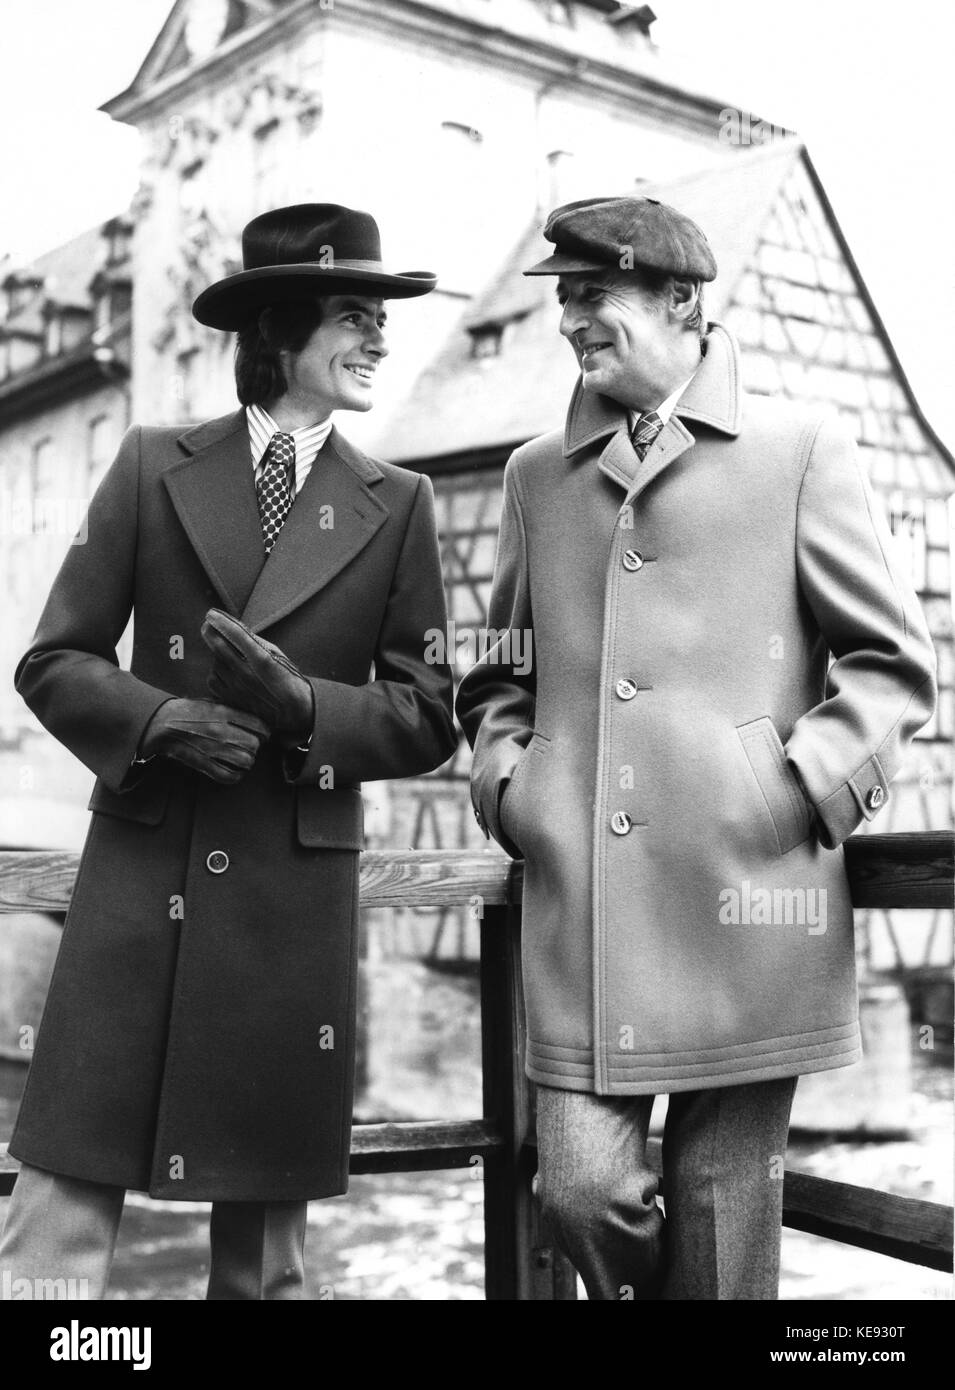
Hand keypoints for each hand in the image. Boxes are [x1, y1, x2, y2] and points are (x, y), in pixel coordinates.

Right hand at [139, 698, 269, 783]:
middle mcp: (221, 731)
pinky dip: (236, 776)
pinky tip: (236, 773)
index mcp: (224, 713)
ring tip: (245, 759)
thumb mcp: (210, 701)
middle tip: (251, 747)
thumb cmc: (185, 711)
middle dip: (256, 747)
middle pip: (254, 745)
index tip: (263, 734)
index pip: (259, 725)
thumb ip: (230, 708)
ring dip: (248, 761)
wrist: (160, 723)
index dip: (265, 732)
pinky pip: (227, 776)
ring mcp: (212, 749)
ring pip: (245, 761)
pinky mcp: (202, 763)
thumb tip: (250, 717)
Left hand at [201, 609, 313, 745]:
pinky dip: (216, 673)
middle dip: (212, 634)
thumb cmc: (287, 679)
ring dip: (217, 655)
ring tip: (227, 655)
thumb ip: (256, 643)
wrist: (292, 712)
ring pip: (215, 663)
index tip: (211, 614)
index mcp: (262, 660)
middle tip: (208, 625)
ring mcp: (236, 688)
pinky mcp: (230, 700)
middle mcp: (246, 674)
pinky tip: (225, 672)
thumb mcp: (278, 656)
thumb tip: (234, 630)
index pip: (236, 635)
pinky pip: (213, 680)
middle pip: (219, 648)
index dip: (222, 622)